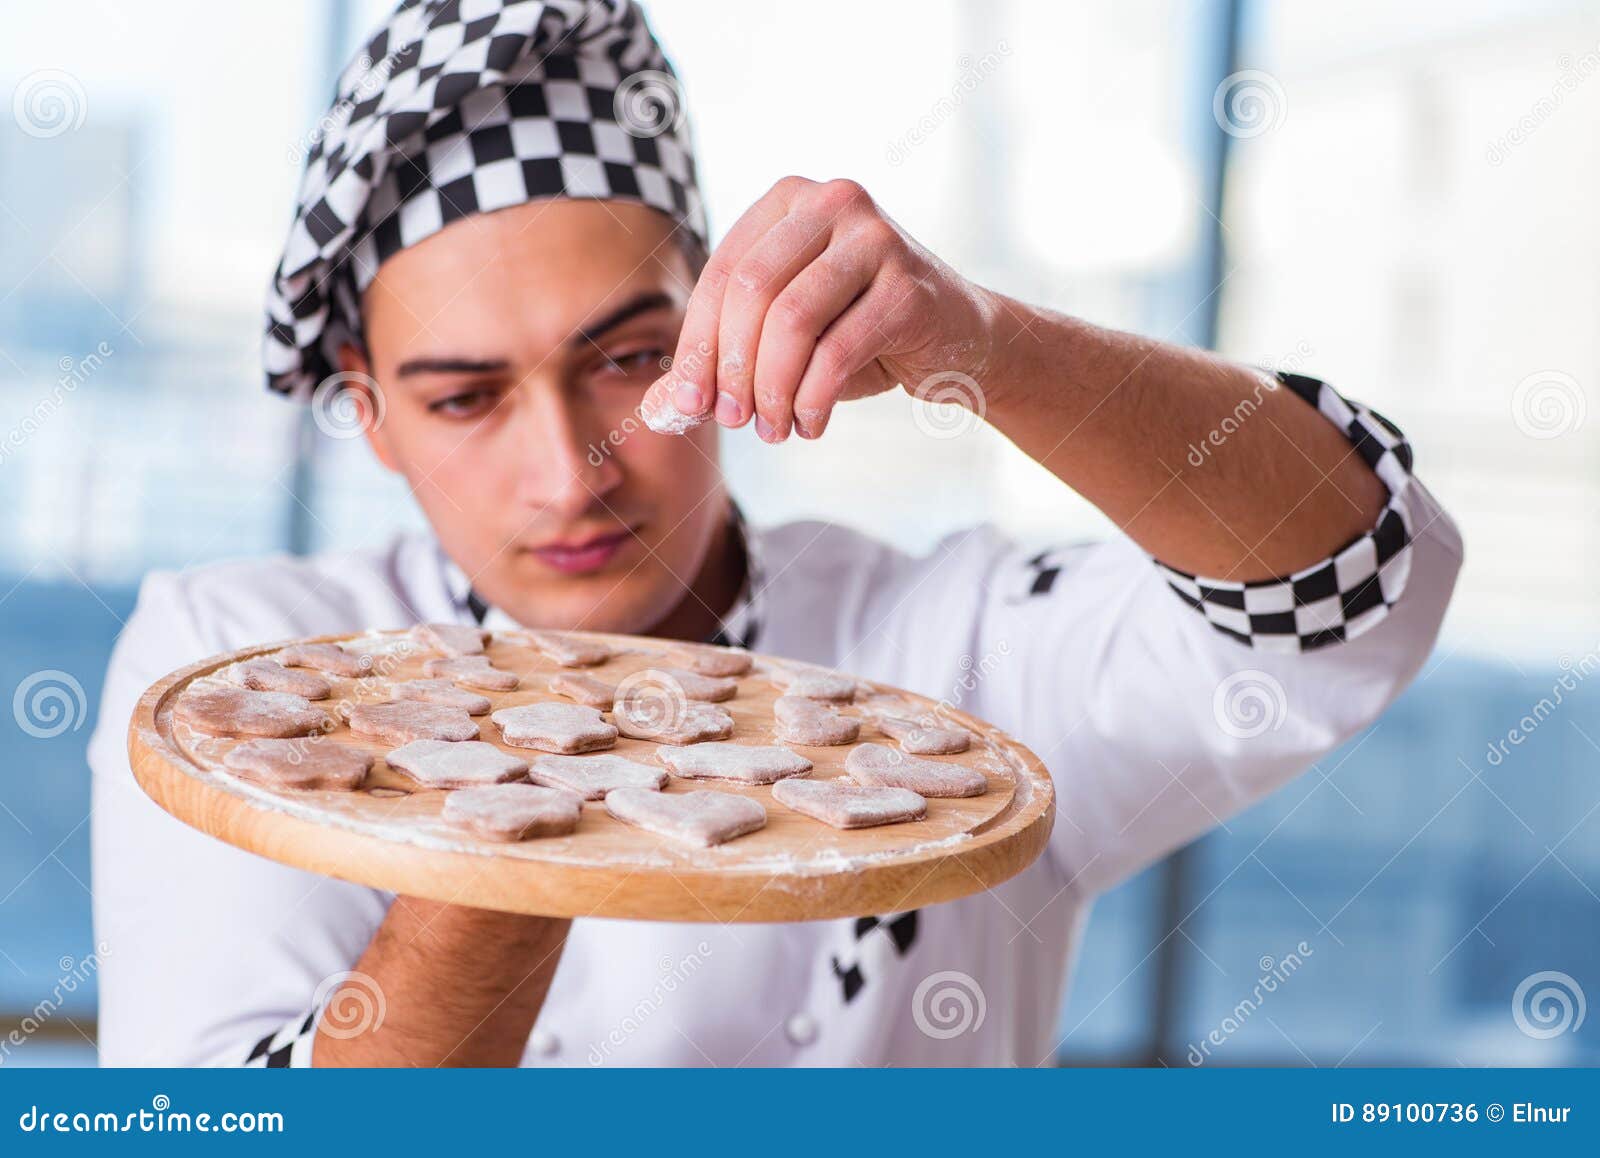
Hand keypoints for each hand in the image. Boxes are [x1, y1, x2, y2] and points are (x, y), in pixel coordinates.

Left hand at [644, 176, 998, 441]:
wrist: (960, 340)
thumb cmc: (860, 335)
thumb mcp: (785, 343)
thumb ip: (721, 366)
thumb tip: (657, 411)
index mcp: (789, 202)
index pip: (722, 274)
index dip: (697, 346)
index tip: (690, 405)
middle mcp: (832, 202)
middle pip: (751, 292)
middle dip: (733, 369)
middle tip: (734, 422)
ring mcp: (876, 237)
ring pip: (791, 320)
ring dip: (772, 389)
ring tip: (774, 429)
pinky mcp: (910, 284)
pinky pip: (837, 350)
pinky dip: (813, 400)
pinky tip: (811, 425)